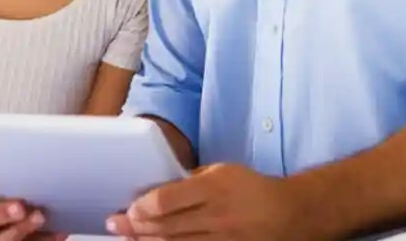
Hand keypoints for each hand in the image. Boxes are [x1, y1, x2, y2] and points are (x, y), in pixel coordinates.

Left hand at [106, 163, 301, 239]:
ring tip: (129, 238)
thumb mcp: (220, 172)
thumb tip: (155, 190)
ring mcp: (224, 240)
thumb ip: (189, 181)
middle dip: (136, 227)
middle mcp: (217, 216)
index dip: (142, 207)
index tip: (128, 208)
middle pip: (166, 227)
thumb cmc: (249, 187)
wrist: (290, 213)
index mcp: (214, 188)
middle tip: (115, 225)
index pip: (167, 201)